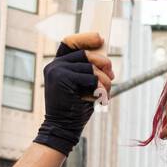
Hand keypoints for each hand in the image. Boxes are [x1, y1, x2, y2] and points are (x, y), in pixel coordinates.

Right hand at [34, 31, 114, 156]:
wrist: (63, 128)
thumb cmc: (76, 108)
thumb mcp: (83, 86)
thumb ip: (89, 71)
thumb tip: (106, 61)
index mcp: (57, 66)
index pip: (69, 43)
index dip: (85, 38)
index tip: (100, 38)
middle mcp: (54, 66)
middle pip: (85, 54)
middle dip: (103, 63)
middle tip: (112, 75)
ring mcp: (56, 71)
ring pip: (91, 67)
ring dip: (104, 80)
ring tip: (105, 93)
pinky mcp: (62, 79)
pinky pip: (91, 77)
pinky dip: (100, 88)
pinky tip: (99, 98)